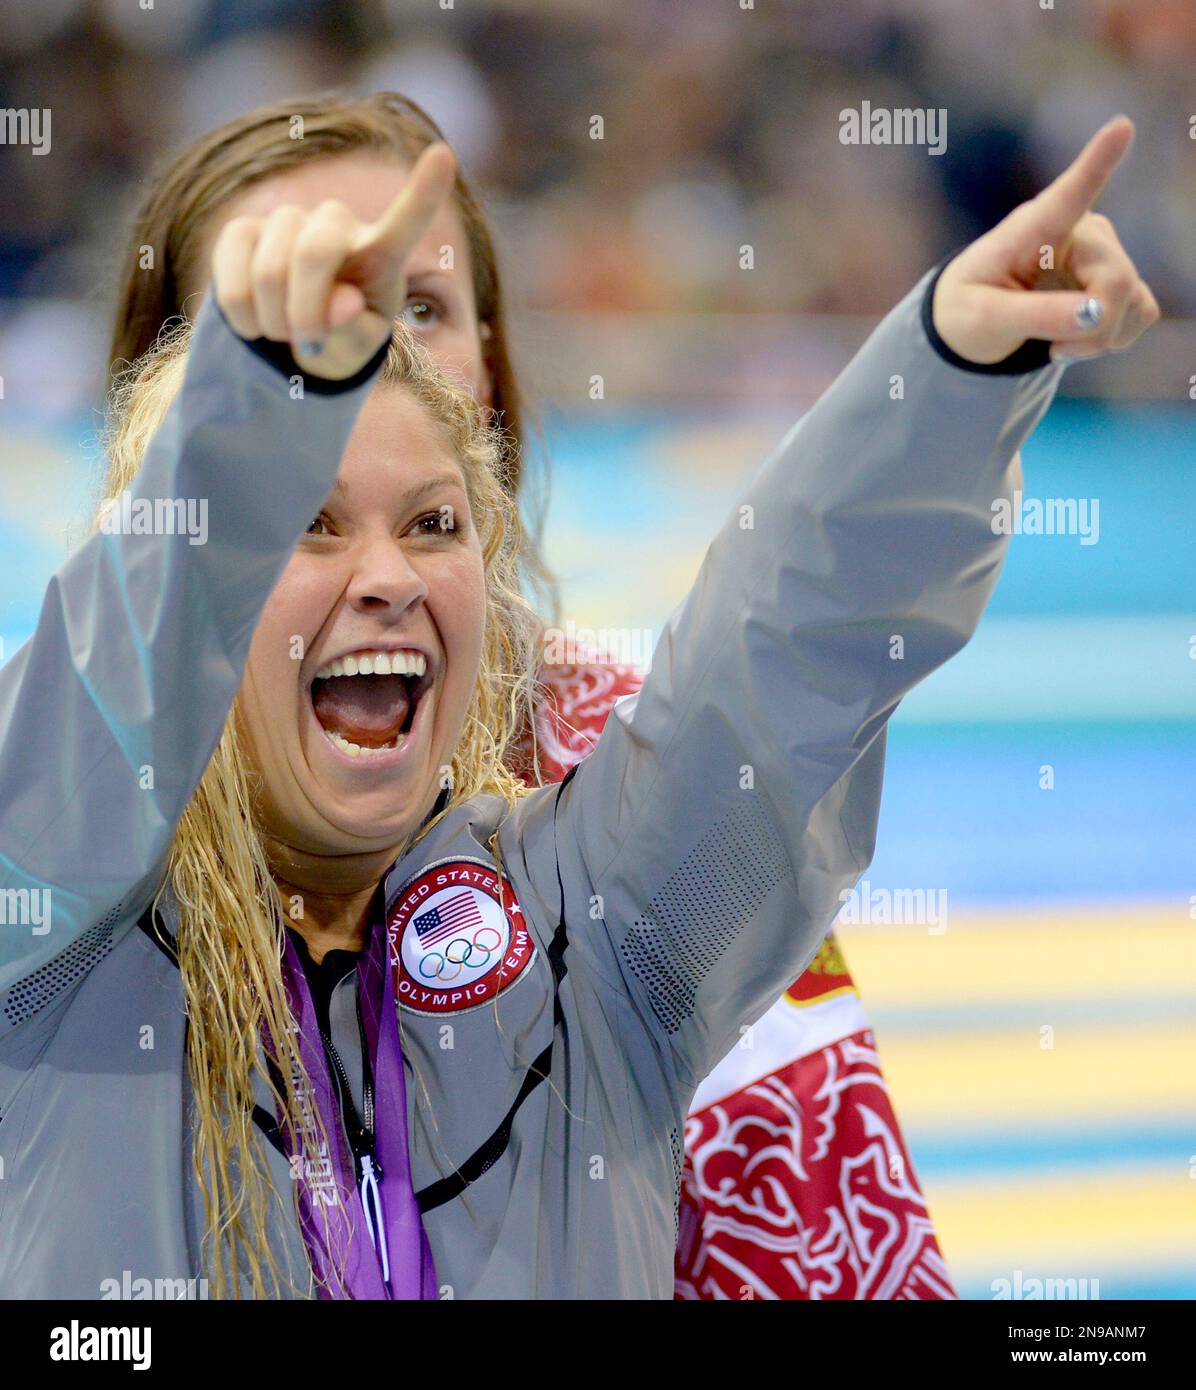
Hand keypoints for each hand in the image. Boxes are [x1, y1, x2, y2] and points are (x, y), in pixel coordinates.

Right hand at [211, 142, 456, 379]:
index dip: (424, 190)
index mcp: (380, 251)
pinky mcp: (242, 231)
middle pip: (314, 253)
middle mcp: (336, 223)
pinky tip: (254, 326)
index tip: (444, 155)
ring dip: (275, 322)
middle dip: (306, 313)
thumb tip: (344, 301)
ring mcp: (288, 221)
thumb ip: (357, 333)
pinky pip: (231, 273)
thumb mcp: (359, 348)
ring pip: (269, 272)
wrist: (295, 335)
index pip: (405, 220)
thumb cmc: (343, 337)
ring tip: (285, 334)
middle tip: (309, 346)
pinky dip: (241, 314)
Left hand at [932, 116, 1159, 364]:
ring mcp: (1105, 252)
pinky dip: (1114, 337)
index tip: (1121, 126)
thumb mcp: (984, 320)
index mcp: (1032, 228)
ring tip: (1057, 342)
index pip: (1067, 195)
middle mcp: (1079, 230)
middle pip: (1115, 282)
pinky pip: (1142, 312)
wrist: (978, 323)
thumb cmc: (969, 310)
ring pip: (1133, 301)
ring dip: (1101, 338)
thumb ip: (1034, 316)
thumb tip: (1094, 315)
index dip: (1096, 163)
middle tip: (1055, 350)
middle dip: (1092, 329)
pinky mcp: (1121, 277)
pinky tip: (1081, 336)